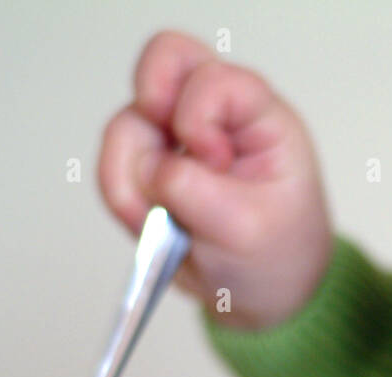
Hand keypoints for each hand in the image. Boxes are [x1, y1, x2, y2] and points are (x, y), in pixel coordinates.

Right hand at [99, 30, 333, 329]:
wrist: (262, 297)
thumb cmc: (277, 255)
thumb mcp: (247, 228)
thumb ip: (193, 190)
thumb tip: (146, 165)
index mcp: (259, 116)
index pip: (213, 79)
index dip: (198, 117)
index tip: (216, 165)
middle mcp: (216, 114)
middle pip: (162, 64)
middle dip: (148, 113)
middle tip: (156, 165)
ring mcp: (178, 136)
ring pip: (127, 123)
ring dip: (129, 175)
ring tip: (158, 221)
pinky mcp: (150, 165)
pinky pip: (115, 163)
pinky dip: (121, 194)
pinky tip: (148, 224)